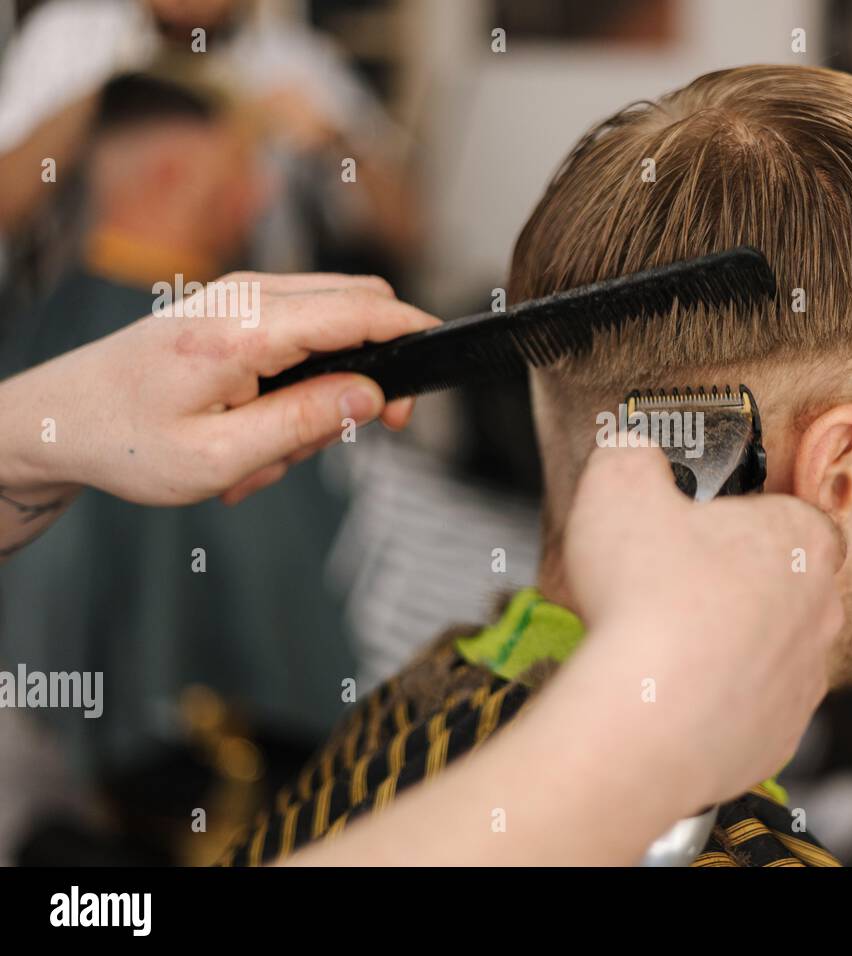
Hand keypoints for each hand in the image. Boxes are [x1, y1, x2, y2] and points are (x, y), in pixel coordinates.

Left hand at [0, 272, 437, 507]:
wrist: (55, 420)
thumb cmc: (124, 444)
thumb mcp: (220, 457)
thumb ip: (305, 422)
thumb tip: (373, 394)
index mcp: (244, 330)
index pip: (360, 310)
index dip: (411, 335)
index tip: (435, 368)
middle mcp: (244, 297)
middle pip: (357, 304)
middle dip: (371, 371)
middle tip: (352, 434)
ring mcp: (237, 297)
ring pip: (330, 324)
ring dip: (322, 390)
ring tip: (268, 451)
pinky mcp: (232, 309)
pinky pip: (298, 334)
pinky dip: (295, 384)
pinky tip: (256, 431)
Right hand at [557, 445, 846, 808]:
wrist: (647, 717)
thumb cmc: (645, 598)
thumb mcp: (619, 485)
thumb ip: (632, 453)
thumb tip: (632, 450)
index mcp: (800, 538)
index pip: (800, 516)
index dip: (752, 520)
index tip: (708, 529)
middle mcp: (820, 610)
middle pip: (788, 586)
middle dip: (738, 585)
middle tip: (674, 587)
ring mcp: (803, 680)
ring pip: (771, 653)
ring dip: (728, 648)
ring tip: (662, 647)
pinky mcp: (778, 739)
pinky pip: (750, 711)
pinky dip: (715, 705)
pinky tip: (668, 696)